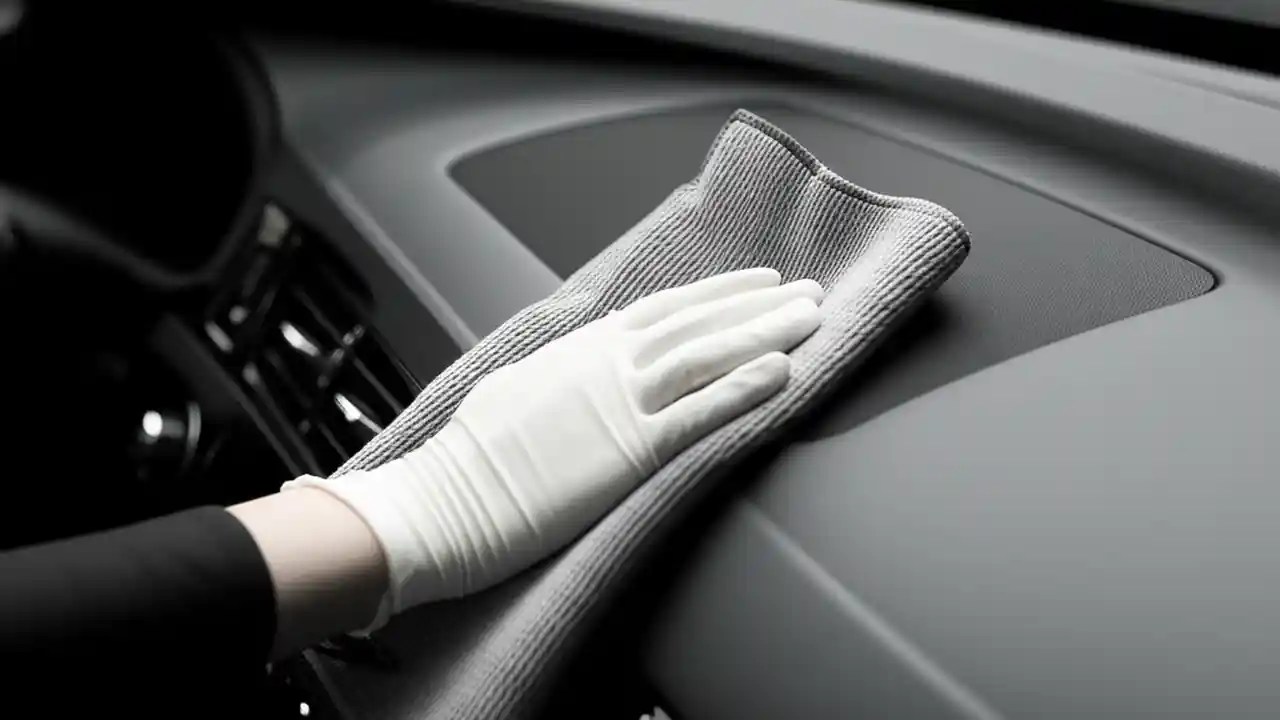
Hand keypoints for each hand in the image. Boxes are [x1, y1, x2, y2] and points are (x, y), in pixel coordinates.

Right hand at [287, 268, 822, 623]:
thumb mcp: (515, 390)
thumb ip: (562, 373)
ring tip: (813, 316)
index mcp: (579, 349)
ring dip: (767, 332)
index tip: (757, 280)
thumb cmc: (467, 459)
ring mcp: (620, 404)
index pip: (665, 309)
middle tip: (810, 289)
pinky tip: (783, 373)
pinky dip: (745, 388)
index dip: (717, 293)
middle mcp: (607, 365)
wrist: (441, 501)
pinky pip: (701, 413)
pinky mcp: (630, 452)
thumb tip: (585, 365)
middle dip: (759, 304)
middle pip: (699, 323)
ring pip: (709, 356)